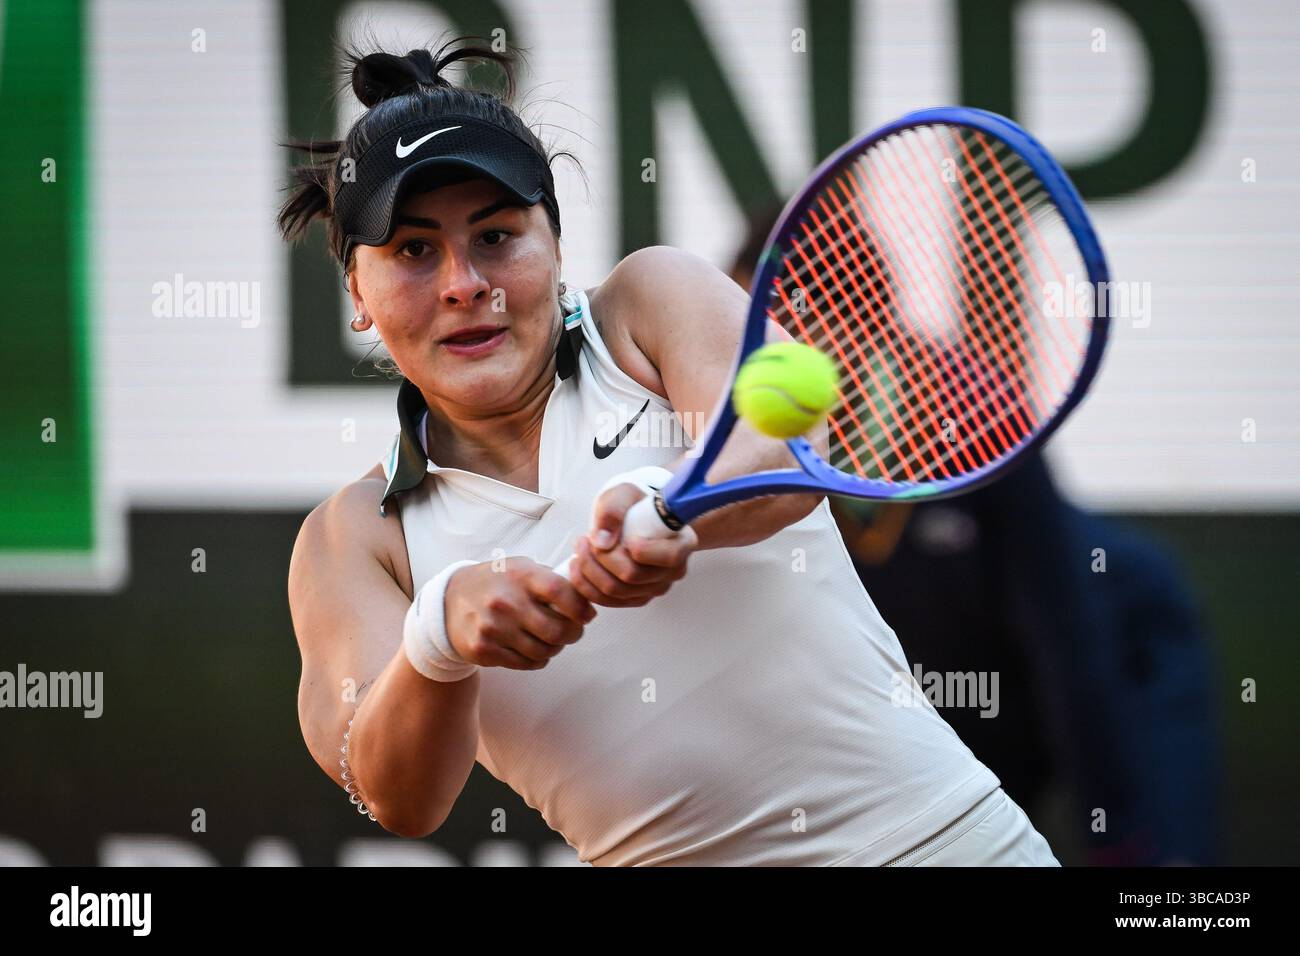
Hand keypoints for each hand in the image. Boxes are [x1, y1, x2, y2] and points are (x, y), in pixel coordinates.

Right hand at [444, 558, 595, 669]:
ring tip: (549, 638)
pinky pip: (527, 664)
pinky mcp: (485, 650)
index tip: (587, 615)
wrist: (449, 602)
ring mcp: (493, 628)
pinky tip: (531, 647)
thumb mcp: (520, 568)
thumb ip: (550, 579)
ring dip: (555, 648)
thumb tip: (586, 595)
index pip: (561, 592)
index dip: (581, 608)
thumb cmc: (496, 583)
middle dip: (573, 633)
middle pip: (558, 630)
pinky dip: (537, 659)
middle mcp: (506, 601)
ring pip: (545, 651)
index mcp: (520, 576)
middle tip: (572, 631)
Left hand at [567, 482, 697, 607]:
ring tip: (580, 548)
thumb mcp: (623, 494)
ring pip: (616, 591)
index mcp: (682, 543)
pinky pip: (608, 601)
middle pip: (633, 576)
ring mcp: (654, 588)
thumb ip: (613, 510)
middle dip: (601, 558)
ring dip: (589, 571)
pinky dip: (587, 586)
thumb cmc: (633, 506)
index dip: (643, 550)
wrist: (631, 520)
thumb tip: (602, 540)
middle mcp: (673, 571)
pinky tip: (578, 566)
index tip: (625, 537)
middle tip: (584, 539)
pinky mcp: (636, 598)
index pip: (669, 557)